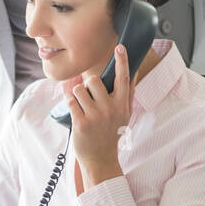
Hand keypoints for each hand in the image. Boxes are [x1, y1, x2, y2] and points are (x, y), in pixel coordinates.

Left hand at [64, 44, 133, 186]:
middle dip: (88, 85)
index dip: (122, 61)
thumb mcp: (125, 114)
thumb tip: (134, 71)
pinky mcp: (81, 123)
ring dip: (77, 94)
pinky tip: (75, 112)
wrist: (101, 158)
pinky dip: (70, 103)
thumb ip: (128, 93)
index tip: (120, 47)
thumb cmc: (112, 133)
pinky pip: (70, 101)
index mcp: (122, 105)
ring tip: (82, 105)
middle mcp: (110, 109)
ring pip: (79, 89)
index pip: (124, 78)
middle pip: (94, 80)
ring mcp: (95, 116)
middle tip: (90, 97)